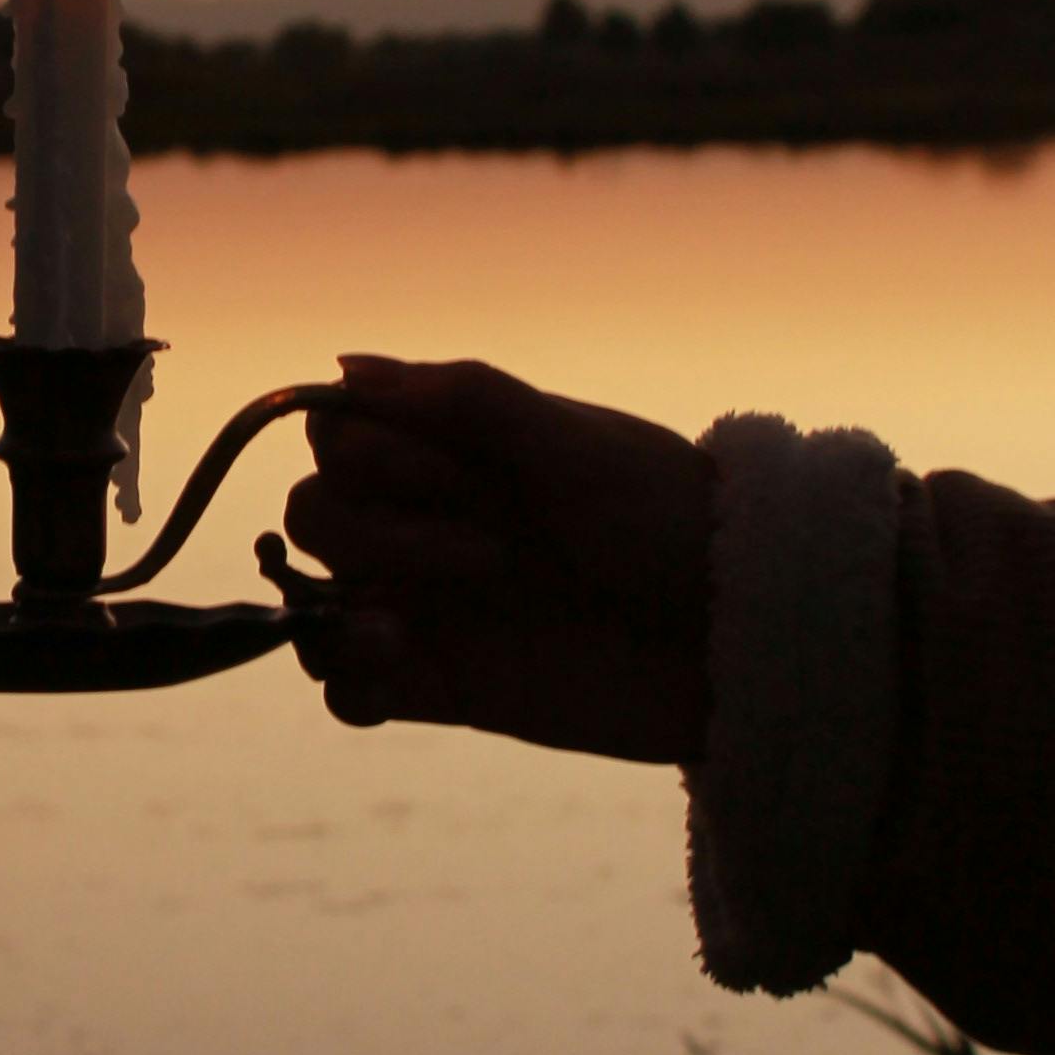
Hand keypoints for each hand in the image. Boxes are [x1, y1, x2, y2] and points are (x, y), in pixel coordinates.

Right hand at [277, 356, 713, 764]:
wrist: (740, 638)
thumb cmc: (672, 519)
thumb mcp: (575, 448)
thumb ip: (465, 402)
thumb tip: (343, 366)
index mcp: (455, 450)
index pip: (338, 433)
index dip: (372, 453)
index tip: (455, 473)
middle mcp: (430, 520)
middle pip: (316, 516)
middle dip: (378, 535)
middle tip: (497, 556)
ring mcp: (431, 604)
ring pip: (314, 599)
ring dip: (334, 612)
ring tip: (401, 635)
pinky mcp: (445, 684)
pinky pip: (351, 688)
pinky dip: (347, 682)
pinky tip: (395, 672)